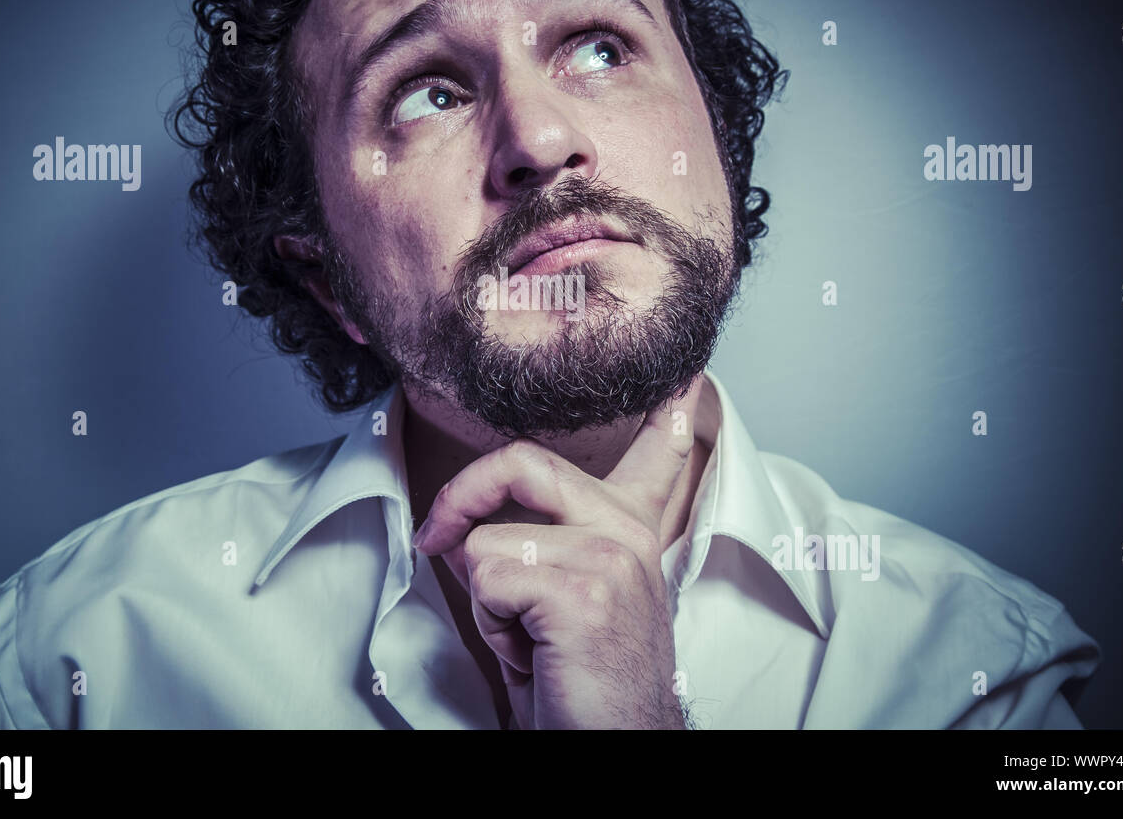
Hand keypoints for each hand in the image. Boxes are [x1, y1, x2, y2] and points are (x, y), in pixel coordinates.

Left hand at [412, 375, 703, 728]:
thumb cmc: (583, 682)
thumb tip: (463, 526)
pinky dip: (491, 623)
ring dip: (486, 598)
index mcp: (631, 530)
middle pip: (521, 462)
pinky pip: (487, 577)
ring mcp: (611, 553)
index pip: (654, 454)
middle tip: (435, 535)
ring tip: (529, 636)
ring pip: (487, 539)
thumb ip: (534, 547)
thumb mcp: (562, 601)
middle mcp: (628, 530)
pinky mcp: (584, 589)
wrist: (617, 744)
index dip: (666, 412)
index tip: (686, 378)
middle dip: (460, 495)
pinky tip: (534, 651)